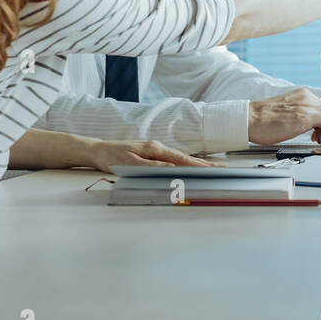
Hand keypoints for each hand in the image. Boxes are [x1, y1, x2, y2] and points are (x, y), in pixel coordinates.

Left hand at [86, 138, 218, 172]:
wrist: (98, 151)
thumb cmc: (111, 157)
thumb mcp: (130, 163)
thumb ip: (152, 166)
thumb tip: (172, 168)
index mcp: (155, 149)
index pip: (182, 159)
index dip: (199, 165)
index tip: (214, 170)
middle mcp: (158, 148)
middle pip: (186, 159)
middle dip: (204, 165)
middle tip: (222, 170)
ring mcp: (156, 151)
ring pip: (181, 160)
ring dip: (197, 166)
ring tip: (212, 171)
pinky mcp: (152, 155)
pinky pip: (173, 161)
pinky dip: (185, 166)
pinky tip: (191, 170)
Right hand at [247, 88, 320, 145]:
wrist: (248, 119)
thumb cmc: (263, 121)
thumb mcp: (288, 114)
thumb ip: (302, 116)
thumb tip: (313, 128)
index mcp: (304, 96)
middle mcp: (309, 97)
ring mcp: (308, 105)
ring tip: (320, 139)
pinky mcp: (305, 115)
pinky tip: (317, 139)